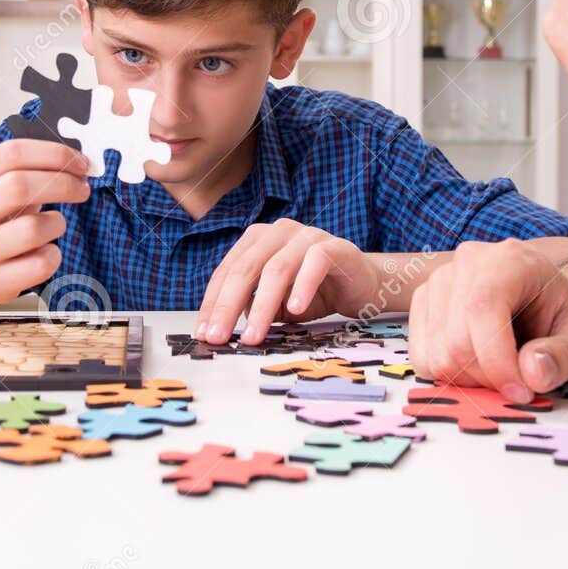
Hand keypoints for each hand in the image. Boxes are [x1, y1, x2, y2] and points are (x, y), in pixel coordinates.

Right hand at [0, 139, 90, 307]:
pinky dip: (53, 255)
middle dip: (63, 183)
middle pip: (20, 186)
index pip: (11, 154)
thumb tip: (74, 162)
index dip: (54, 154)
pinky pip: (40, 264)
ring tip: (54, 224)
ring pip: (33, 229)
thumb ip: (23, 171)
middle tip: (81, 188)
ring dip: (57, 222)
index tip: (78, 162)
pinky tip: (45, 251)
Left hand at [194, 219, 384, 344]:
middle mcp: (278, 232)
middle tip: (218, 337)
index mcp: (257, 241)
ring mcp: (306, 235)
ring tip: (253, 336)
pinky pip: (314, 263)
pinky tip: (294, 310)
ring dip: (261, 306)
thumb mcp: (277, 305)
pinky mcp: (334, 245)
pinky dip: (302, 287)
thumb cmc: (315, 293)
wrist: (364, 285)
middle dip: (227, 306)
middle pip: (245, 269)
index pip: (226, 272)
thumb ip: (253, 309)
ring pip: (276, 269)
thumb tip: (223, 329)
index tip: (203, 333)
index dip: (212, 303)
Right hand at [407, 240, 567, 401]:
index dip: (497, 360)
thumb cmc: (566, 320)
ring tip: (500, 370)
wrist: (548, 306)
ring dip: (469, 379)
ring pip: (436, 353)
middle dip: (488, 377)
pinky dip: (449, 375)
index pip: (482, 307)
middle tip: (518, 384)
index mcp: (511, 259)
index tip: (522, 392)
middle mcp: (468, 262)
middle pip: (456, 338)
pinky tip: (477, 364)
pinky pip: (422, 357)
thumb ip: (565, 356)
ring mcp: (439, 280)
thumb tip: (533, 373)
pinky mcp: (424, 303)